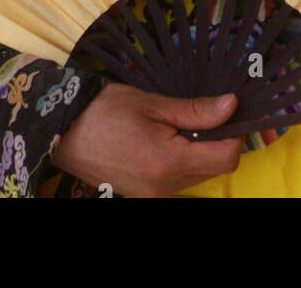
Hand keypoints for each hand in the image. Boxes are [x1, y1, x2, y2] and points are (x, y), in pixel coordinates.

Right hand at [49, 84, 242, 197]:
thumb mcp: (154, 103)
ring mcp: (154, 196)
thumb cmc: (106, 110)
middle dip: (216, 140)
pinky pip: (179, 179)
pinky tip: (163, 138)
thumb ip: (196, 111)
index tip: (229, 110)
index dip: (235, 133)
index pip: (226, 158)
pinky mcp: (145, 196)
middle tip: (201, 111)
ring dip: (198, 150)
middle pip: (214, 168)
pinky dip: (181, 159)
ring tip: (174, 124)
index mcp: (168, 162)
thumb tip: (232, 106)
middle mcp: (164, 188)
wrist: (65, 131)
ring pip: (198, 174)